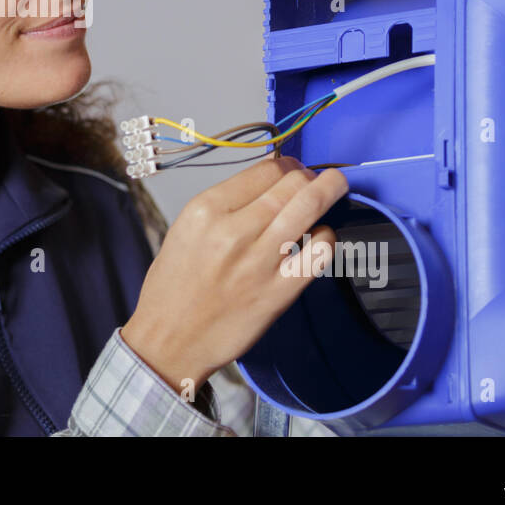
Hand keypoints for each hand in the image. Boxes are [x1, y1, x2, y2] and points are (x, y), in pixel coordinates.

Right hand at [121, 156, 345, 393]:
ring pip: (309, 208)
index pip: (265, 170)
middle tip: (316, 179)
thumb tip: (267, 181)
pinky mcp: (278, 292)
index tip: (293, 169)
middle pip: (291, 184)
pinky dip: (327, 237)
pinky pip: (319, 252)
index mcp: (206, 210)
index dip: (288, 164)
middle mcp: (233, 231)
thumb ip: (226, 204)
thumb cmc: (174, 286)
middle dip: (310, 175)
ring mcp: (259, 262)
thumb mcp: (186, 228)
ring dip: (329, 191)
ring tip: (335, 186)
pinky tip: (321, 237)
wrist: (169, 339)